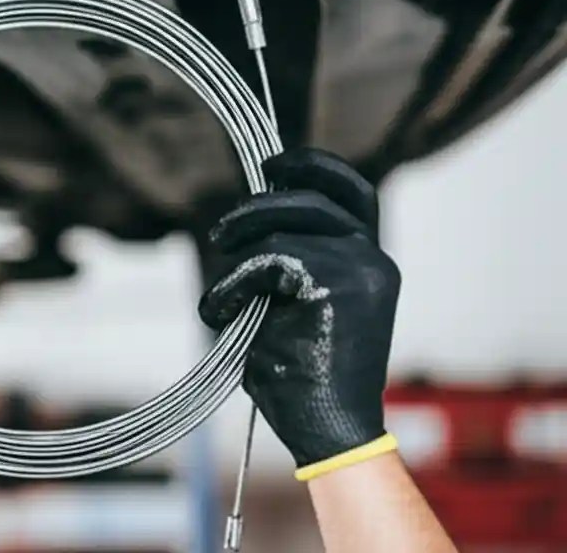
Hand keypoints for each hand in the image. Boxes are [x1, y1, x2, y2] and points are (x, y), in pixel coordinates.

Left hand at [199, 148, 400, 477]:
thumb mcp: (294, 305)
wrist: (329, 428)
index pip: (353, 191)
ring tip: (221, 292)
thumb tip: (243, 221)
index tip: (272, 165)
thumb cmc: (304, 375)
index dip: (314, 166)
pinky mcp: (333, 284)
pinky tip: (221, 310)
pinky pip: (267, 260)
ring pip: (284, 228)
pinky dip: (234, 283)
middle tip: (221, 231)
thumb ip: (284, 262)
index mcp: (371, 261)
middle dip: (257, 205)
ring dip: (239, 251)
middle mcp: (373, 258)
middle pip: (312, 199)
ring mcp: (358, 269)